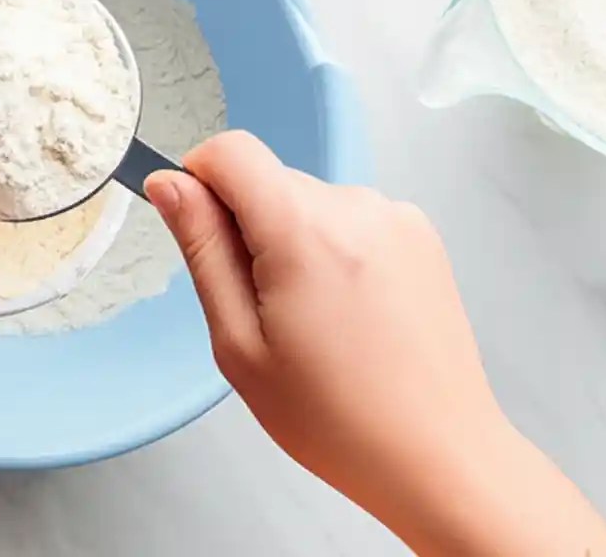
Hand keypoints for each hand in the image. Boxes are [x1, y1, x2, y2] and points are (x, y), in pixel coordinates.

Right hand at [146, 131, 605, 556]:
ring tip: (314, 323)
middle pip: (269, 180)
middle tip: (264, 313)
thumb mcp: (238, 341)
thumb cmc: (333, 416)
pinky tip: (348, 315)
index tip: (202, 237)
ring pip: (308, 203)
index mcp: (304, 230)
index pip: (230, 151)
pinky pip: (349, 220)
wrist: (436, 454)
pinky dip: (334, 253)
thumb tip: (169, 183)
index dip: (199, 183)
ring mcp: (397, 218)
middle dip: (249, 231)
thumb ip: (203, 249)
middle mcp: (357, 207)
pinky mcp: (421, 236)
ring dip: (293, 244)